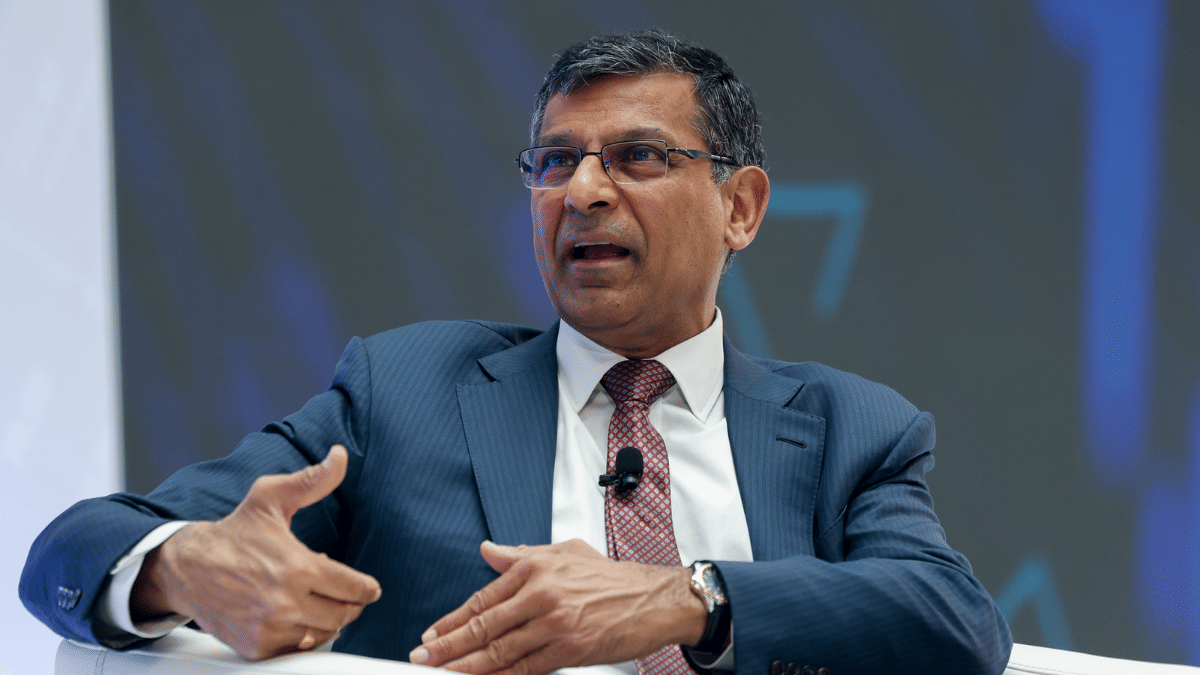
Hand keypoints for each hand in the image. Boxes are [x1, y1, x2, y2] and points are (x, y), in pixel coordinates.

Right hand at [130, 445, 381, 659]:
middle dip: (350, 604)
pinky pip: (296, 648)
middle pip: (343, 615)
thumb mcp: (271, 498)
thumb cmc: (233, 532)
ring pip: (322, 634)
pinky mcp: (256, 647)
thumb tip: (339, 456)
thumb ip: (312, 480)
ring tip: (315, 600)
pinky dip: (301, 634)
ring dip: (326, 619)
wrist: (186, 567)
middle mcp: (285, 604)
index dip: (366, 588)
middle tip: (346, 595)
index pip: (354, 588)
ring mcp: (269, 629)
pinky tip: (294, 615)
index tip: (369, 588)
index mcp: (297, 568)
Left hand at [410, 539, 705, 674]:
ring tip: (442, 673)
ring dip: (465, 665)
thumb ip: (520, 553)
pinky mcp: (569, 649)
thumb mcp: (564, 552)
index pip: (483, 598)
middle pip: (483, 626)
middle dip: (447, 645)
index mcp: (535, 567)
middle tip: (422, 657)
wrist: (654, 598)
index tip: (430, 633)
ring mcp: (554, 623)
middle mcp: (540, 593)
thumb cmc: (611, 577)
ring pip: (499, 651)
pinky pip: (526, 669)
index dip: (452, 619)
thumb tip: (487, 551)